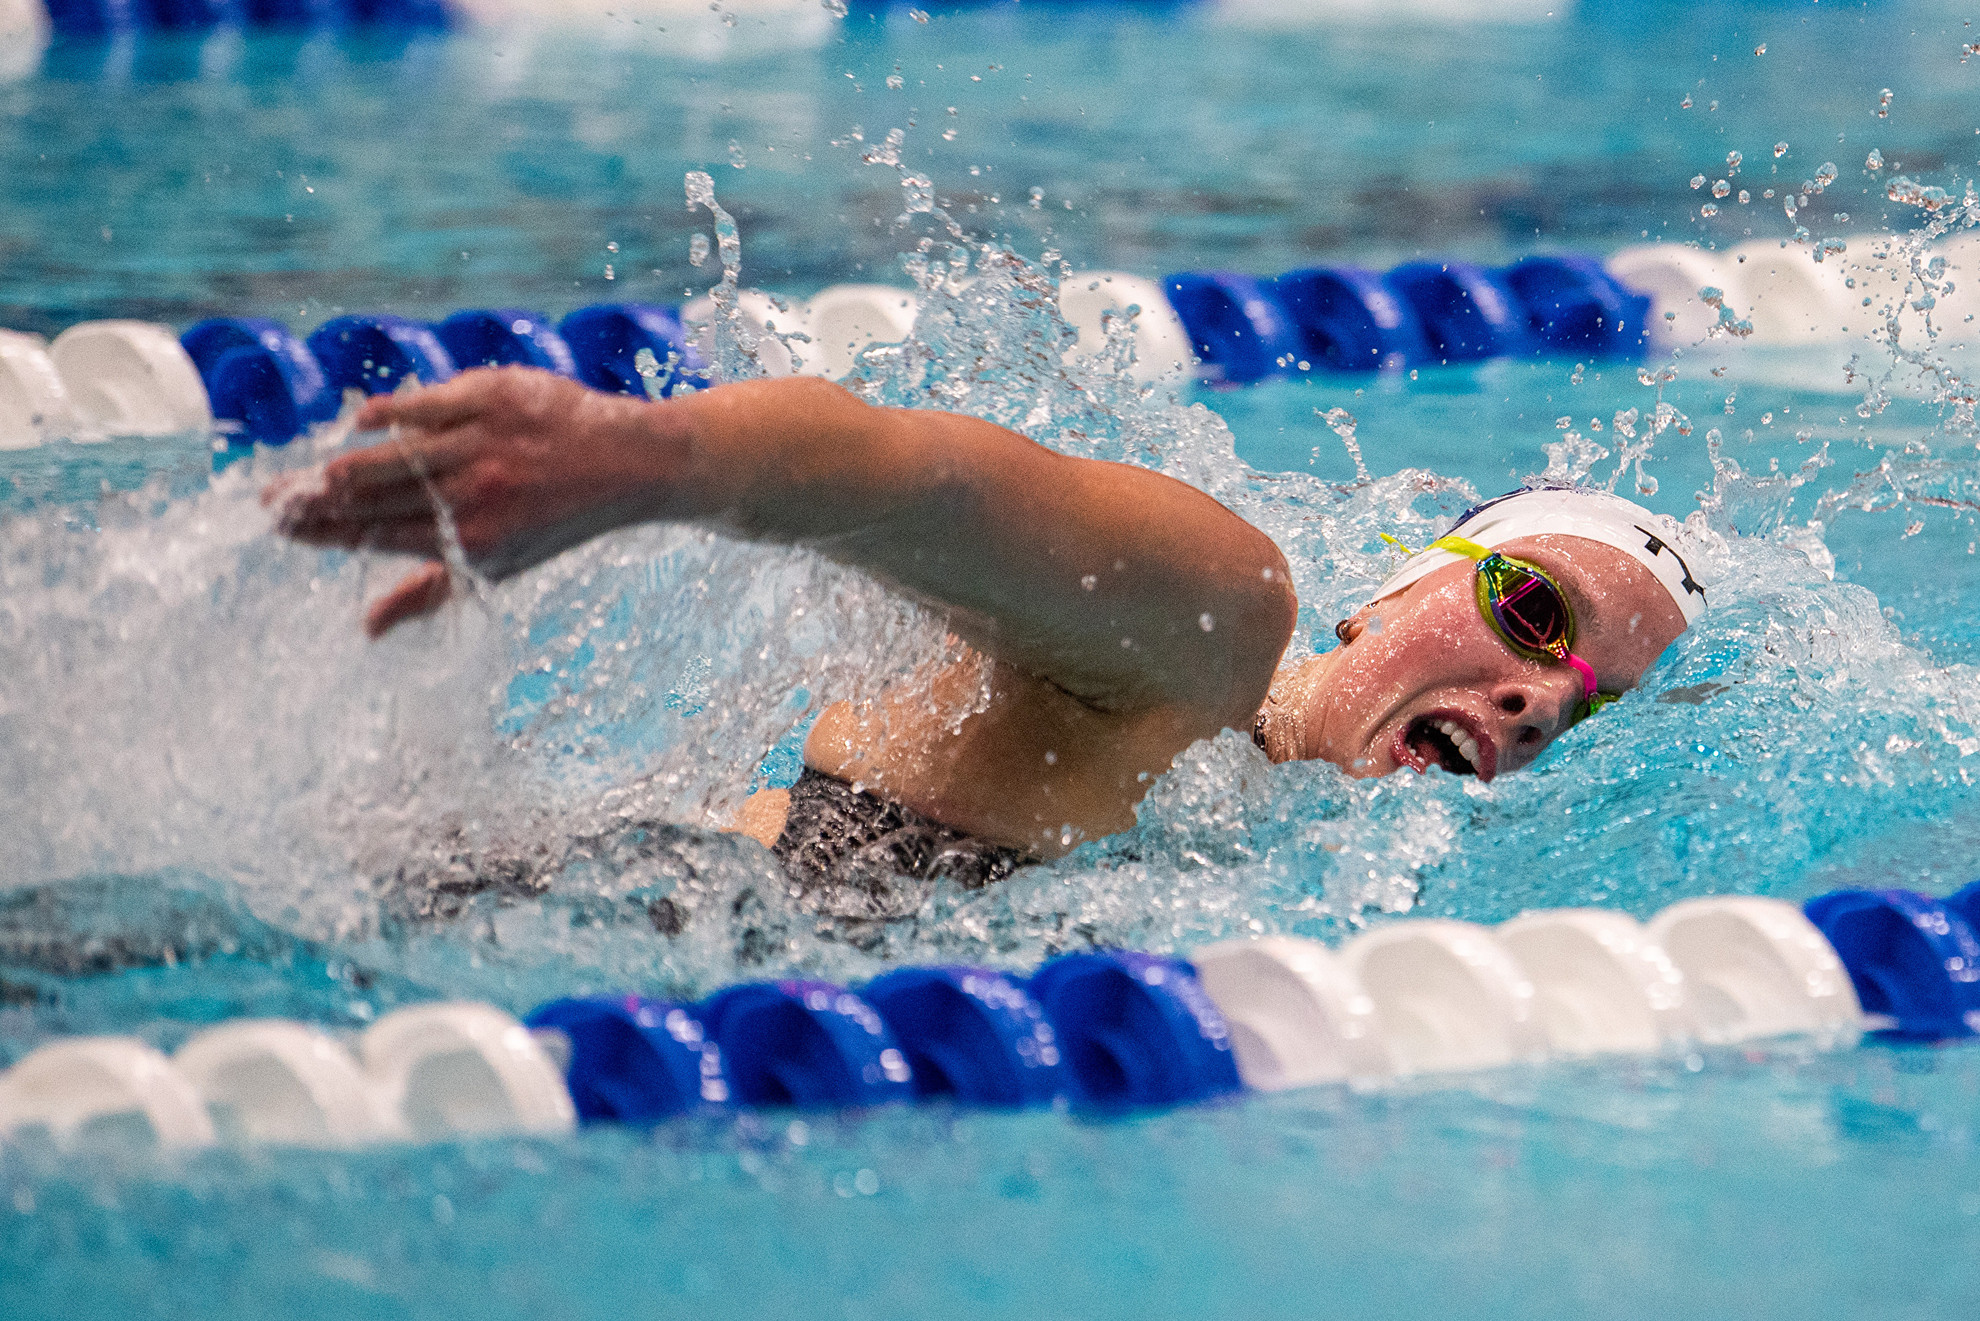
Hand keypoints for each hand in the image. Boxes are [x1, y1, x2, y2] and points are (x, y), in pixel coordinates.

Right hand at [265, 367, 674, 636]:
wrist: (626, 463)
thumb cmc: (552, 518)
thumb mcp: (497, 564)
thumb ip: (428, 591)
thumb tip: (367, 630)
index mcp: (471, 541)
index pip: (378, 537)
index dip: (323, 533)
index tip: (280, 526)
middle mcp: (475, 496)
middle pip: (376, 499)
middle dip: (316, 501)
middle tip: (270, 500)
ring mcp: (483, 445)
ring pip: (394, 457)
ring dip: (343, 466)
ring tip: (307, 474)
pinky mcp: (493, 397)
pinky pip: (427, 404)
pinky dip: (388, 414)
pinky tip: (359, 422)